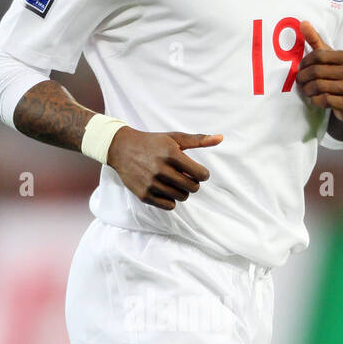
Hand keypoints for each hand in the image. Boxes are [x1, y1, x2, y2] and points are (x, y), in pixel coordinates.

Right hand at [107, 127, 222, 209]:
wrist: (122, 149)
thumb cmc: (152, 142)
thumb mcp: (174, 138)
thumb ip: (198, 140)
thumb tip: (221, 138)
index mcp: (171, 154)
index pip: (200, 174)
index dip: (202, 174)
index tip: (197, 172)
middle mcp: (161, 169)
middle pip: (192, 188)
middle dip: (193, 183)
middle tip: (185, 177)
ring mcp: (151, 183)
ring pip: (181, 197)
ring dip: (182, 191)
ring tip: (174, 182)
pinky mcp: (144, 195)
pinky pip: (169, 206)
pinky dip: (171, 200)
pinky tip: (166, 189)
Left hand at [295, 22, 342, 130]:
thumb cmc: (340, 77)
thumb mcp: (331, 59)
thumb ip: (316, 42)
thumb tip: (303, 23)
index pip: (319, 55)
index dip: (305, 63)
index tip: (300, 68)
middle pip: (317, 71)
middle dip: (303, 77)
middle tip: (299, 81)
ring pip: (319, 86)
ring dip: (308, 90)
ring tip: (306, 90)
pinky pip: (324, 100)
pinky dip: (315, 100)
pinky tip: (314, 99)